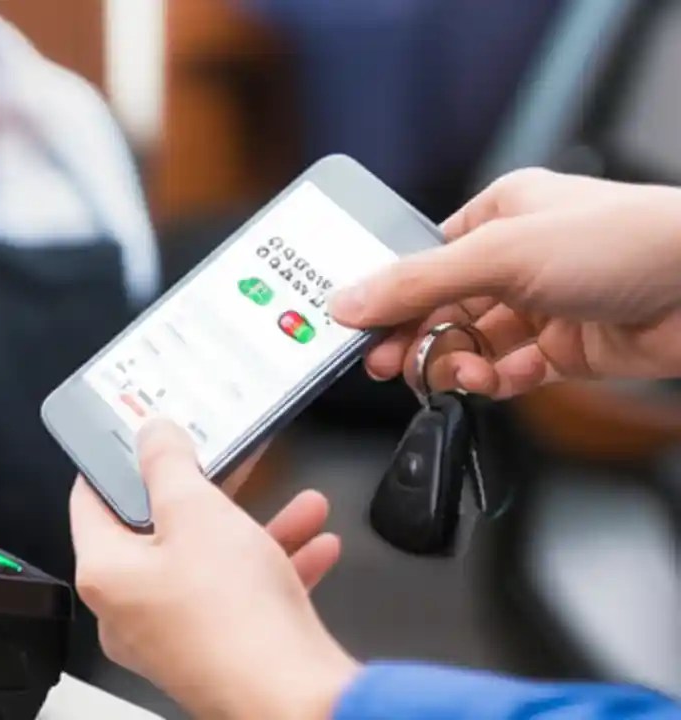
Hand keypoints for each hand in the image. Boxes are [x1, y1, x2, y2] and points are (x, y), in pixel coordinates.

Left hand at [70, 420, 356, 719]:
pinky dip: (275, 568)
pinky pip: (241, 599)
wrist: (293, 698)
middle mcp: (131, 612)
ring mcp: (174, 638)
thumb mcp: (198, 512)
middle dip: (210, 495)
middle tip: (226, 463)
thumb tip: (152, 437)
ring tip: (300, 505)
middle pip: (160, 533)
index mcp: (106, 576)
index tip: (135, 439)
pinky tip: (316, 545)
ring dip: (259, 528)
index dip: (113, 464)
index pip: (90, 504)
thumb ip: (170, 465)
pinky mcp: (218, 654)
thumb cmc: (234, 618)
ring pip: (211, 564)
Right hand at [329, 168, 680, 398]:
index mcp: (498, 214)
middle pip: (440, 308)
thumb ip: (417, 283)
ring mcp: (543, 306)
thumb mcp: (500, 254)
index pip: (420, 259)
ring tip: (459, 373)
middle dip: (415, 338)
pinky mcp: (567, 350)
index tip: (358, 327)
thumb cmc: (626, 240)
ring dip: (456, 364)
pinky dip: (496, 382)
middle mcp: (518, 258)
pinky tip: (496, 380)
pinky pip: (511, 373)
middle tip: (387, 363)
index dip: (387, 296)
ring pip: (472, 345)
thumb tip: (348, 300)